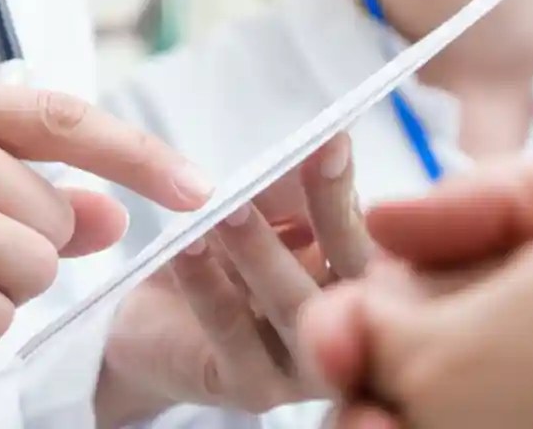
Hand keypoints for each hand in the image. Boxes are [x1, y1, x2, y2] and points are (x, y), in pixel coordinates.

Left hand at [96, 134, 373, 425]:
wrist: (154, 326)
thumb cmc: (221, 263)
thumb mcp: (259, 216)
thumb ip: (290, 190)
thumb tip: (326, 142)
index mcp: (366, 281)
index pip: (379, 237)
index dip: (354, 191)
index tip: (333, 142)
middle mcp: (353, 329)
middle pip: (356, 276)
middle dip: (330, 214)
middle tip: (305, 161)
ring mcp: (306, 368)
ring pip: (294, 307)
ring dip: (261, 251)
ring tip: (229, 207)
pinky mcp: (252, 390)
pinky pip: (232, 333)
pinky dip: (209, 284)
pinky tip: (186, 246)